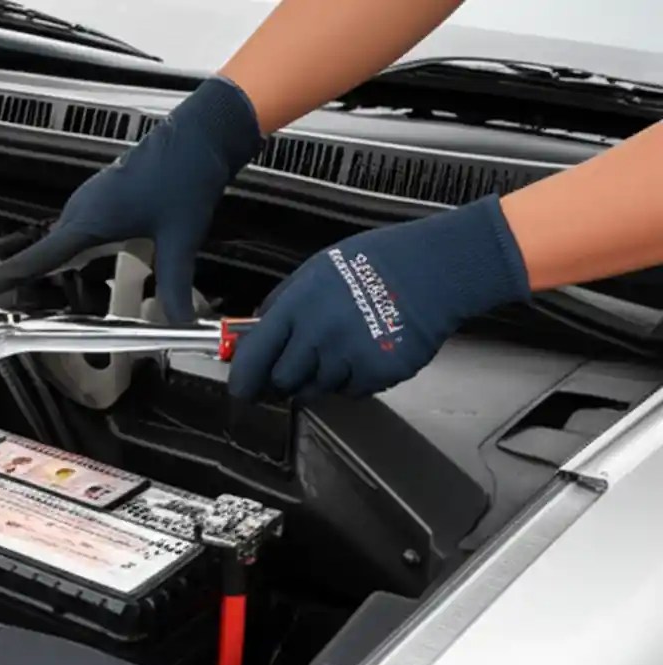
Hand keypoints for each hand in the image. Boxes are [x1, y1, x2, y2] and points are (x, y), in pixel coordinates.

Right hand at [0, 77, 261, 322]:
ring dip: (67, 279)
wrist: (200, 136)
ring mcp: (89, 205)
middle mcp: (81, 211)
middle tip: (33, 315)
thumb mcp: (181, 238)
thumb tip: (178, 322)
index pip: (39, 257)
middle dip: (37, 290)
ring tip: (80, 307)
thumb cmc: (186, 176)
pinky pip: (79, 240)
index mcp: (89, 219)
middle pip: (46, 259)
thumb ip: (175, 284)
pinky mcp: (102, 203)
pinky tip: (98, 281)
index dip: (7, 276)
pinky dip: (81, 264)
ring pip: (64, 251)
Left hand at [229, 196, 531, 399]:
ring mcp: (350, 358)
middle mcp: (320, 335)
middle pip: (283, 382)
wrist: (432, 270)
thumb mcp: (314, 271)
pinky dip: (355, 380)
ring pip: (318, 390)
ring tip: (344, 346)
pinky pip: (352, 392)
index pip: (256, 355)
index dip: (244, 378)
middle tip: (300, 364)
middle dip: (286, 379)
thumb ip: (283, 304)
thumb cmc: (372, 263)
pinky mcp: (379, 375)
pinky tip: (368, 351)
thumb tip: (254, 333)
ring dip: (323, 378)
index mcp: (298, 306)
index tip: (241, 391)